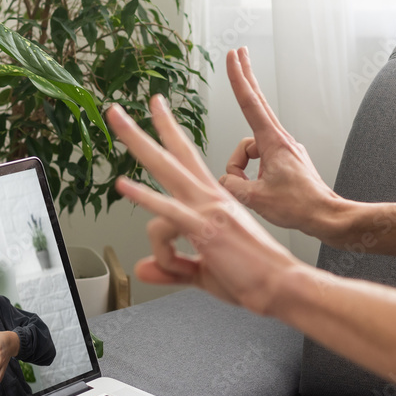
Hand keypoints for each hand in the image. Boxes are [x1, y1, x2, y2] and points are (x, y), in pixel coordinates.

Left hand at [107, 95, 300, 315]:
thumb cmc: (252, 278)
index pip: (187, 159)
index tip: (157, 110)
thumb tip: (142, 268)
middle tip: (119, 109)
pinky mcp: (204, 228)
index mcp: (214, 201)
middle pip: (174, 152)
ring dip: (138, 141)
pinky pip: (168, 210)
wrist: (279, 285)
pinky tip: (122, 185)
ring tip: (115, 119)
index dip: (170, 134)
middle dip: (149, 126)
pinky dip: (144, 198)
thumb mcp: (202, 273)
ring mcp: (207, 209)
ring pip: (165, 167)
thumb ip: (169, 269)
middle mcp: (210, 198)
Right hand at [219, 47, 347, 240]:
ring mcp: (283, 151)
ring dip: (240, 168)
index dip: (238, 78)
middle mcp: (279, 141)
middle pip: (256, 105)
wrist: (326, 217)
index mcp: (272, 142)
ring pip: (249, 149)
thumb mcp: (255, 198)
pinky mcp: (285, 162)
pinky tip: (257, 192)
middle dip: (245, 79)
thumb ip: (232, 184)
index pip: (250, 103)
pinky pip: (258, 161)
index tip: (233, 57)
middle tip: (237, 53)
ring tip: (250, 192)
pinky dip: (250, 175)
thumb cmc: (298, 207)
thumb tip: (225, 179)